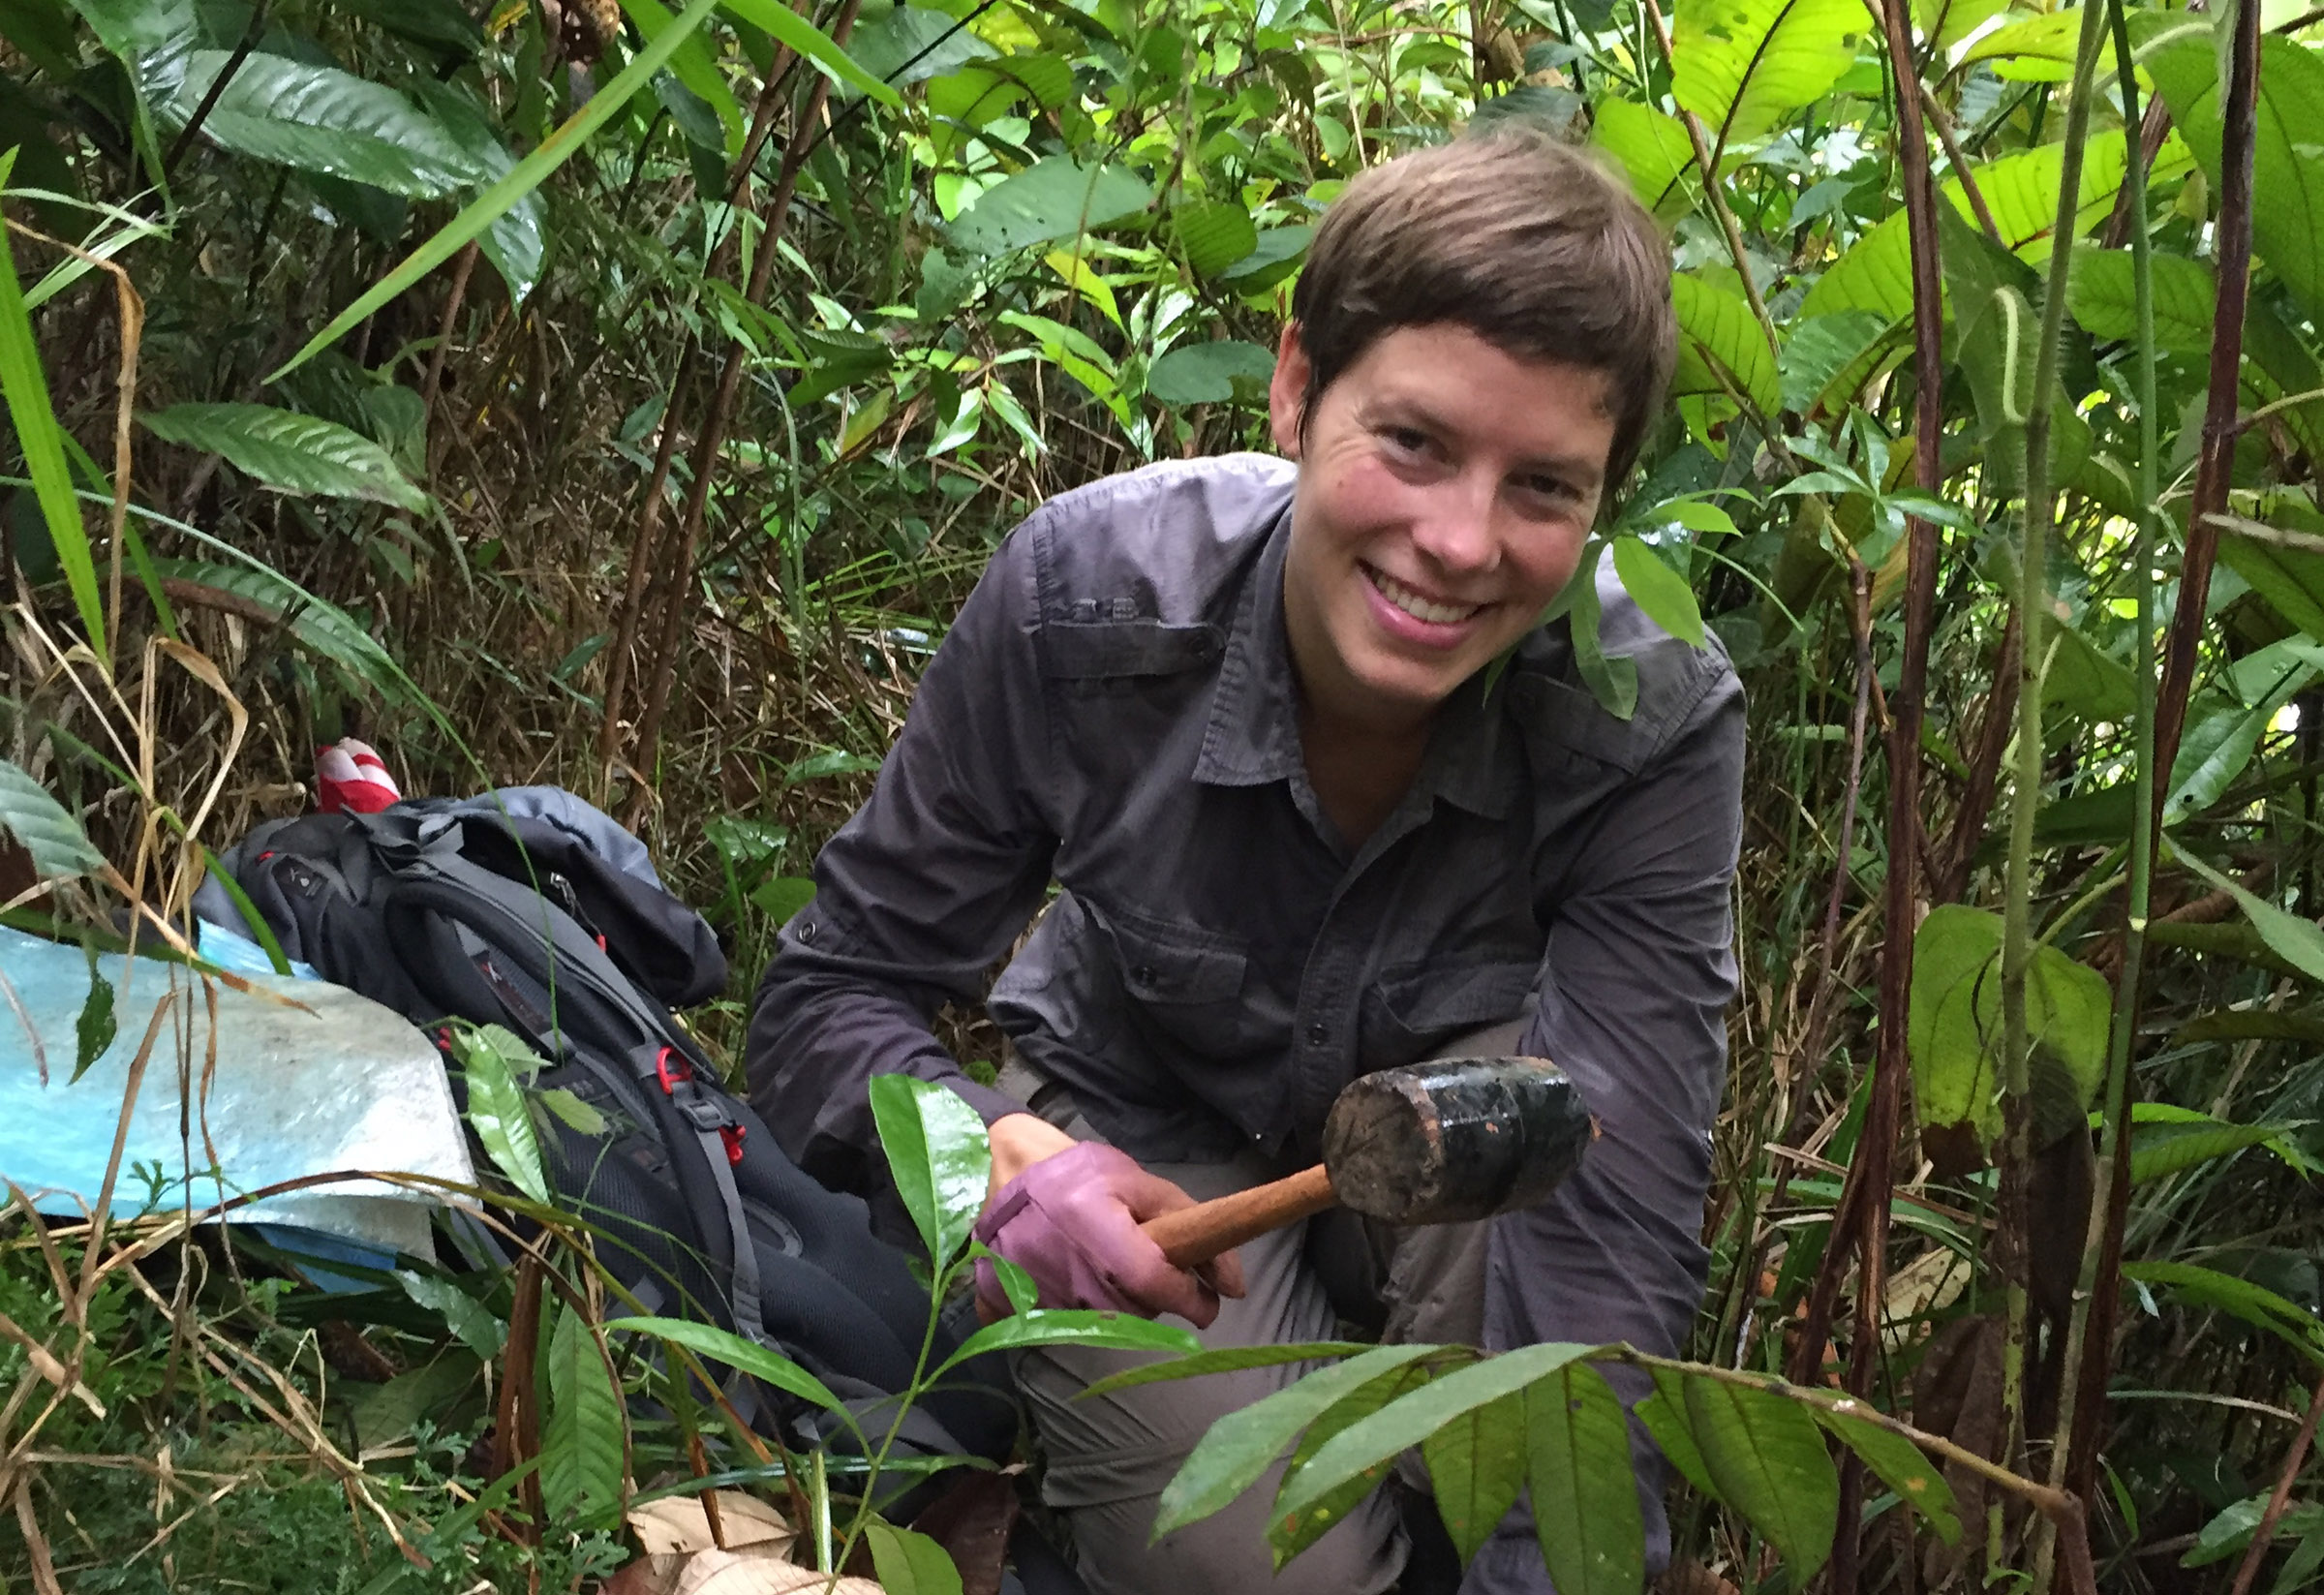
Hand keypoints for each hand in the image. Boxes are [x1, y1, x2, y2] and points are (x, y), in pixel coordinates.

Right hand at [972, 1132, 1245, 1326]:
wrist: (1000, 1178)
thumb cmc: (1075, 1176)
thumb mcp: (1137, 1182)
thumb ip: (1189, 1223)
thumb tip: (1236, 1286)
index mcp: (1105, 1240)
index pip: (1161, 1288)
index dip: (1194, 1298)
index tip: (1207, 1296)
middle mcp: (1074, 1281)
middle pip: (1140, 1314)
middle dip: (1156, 1294)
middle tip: (1144, 1261)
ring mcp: (1043, 1304)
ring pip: (1110, 1327)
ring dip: (1121, 1302)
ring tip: (1107, 1264)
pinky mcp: (1020, 1317)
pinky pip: (1073, 1329)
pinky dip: (1086, 1309)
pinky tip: (1077, 1278)